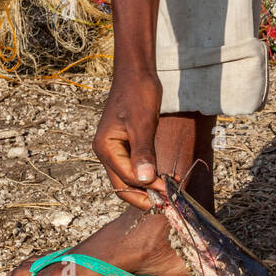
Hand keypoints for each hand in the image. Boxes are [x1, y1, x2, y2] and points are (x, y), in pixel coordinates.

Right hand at [92, 71, 163, 209]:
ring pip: (129, 178)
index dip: (148, 189)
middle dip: (145, 195)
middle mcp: (106, 151)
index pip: (126, 178)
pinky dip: (148, 174)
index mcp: (105, 148)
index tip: (170, 194)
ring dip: (148, 186)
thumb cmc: (138, 94)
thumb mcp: (143, 123)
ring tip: (170, 190)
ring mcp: (114, 149)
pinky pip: (134, 166)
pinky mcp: (124, 144)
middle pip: (124, 184)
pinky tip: (164, 177)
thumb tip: (146, 180)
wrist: (136, 73)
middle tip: (169, 201)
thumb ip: (143, 152)